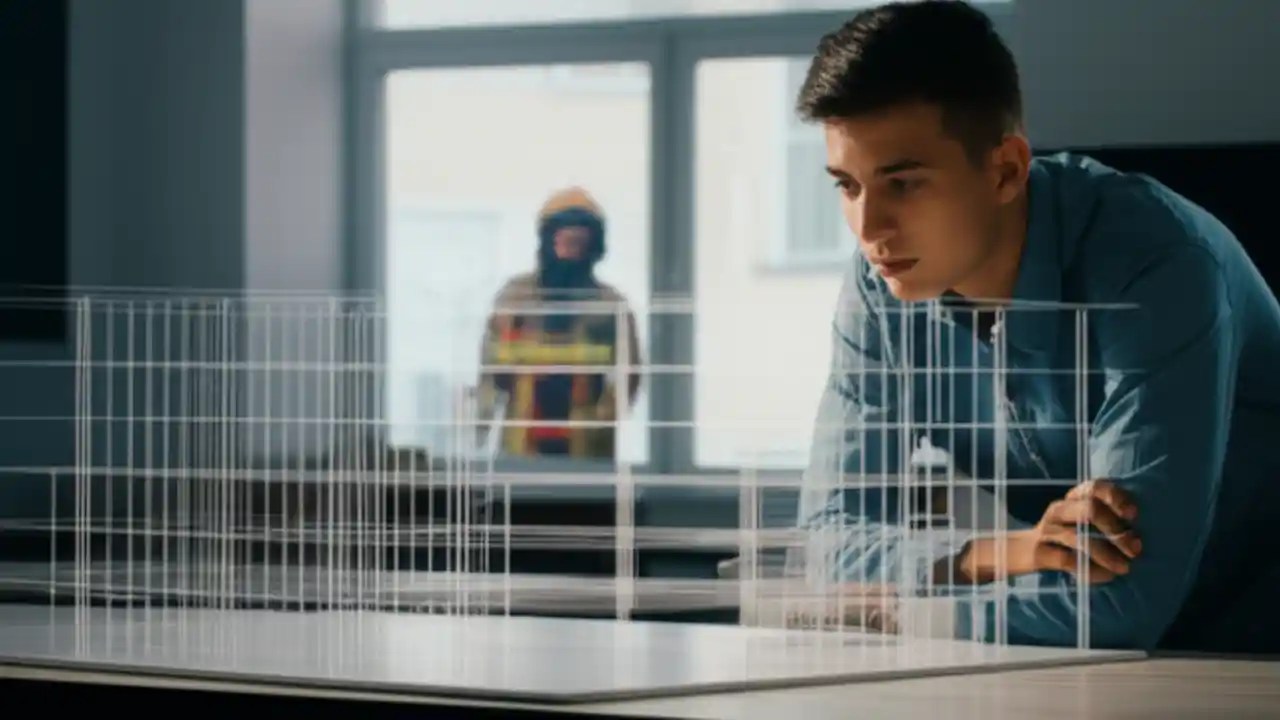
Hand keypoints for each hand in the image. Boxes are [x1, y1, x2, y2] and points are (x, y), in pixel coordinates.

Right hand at [1025, 479, 1142, 582]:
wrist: (1024, 550)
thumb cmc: (1064, 536)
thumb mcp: (1079, 520)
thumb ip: (1102, 518)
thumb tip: (1137, 533)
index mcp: (1072, 498)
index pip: (1095, 487)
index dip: (1116, 498)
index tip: (1133, 515)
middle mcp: (1059, 510)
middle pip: (1090, 510)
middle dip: (1116, 530)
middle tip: (1135, 548)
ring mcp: (1047, 530)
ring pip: (1080, 539)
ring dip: (1108, 555)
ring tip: (1125, 567)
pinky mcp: (1040, 552)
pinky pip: (1069, 560)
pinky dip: (1091, 570)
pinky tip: (1106, 576)